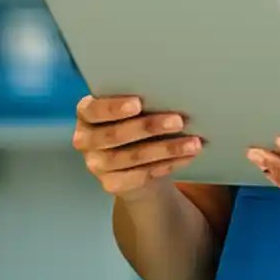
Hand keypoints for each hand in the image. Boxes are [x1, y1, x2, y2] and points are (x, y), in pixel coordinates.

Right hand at [73, 95, 202, 200]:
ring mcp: (96, 165)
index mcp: (86, 114)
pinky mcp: (111, 184)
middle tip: (179, 121)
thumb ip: (144, 102)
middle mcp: (85, 139)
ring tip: (193, 143)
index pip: (92, 110)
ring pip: (132, 157)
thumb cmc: (137, 123)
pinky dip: (167, 165)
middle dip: (149, 127)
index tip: (137, 103)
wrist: (136, 163)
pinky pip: (140, 175)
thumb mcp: (136, 110)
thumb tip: (172, 95)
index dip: (113, 108)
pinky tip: (185, 157)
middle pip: (115, 134)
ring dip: (166, 149)